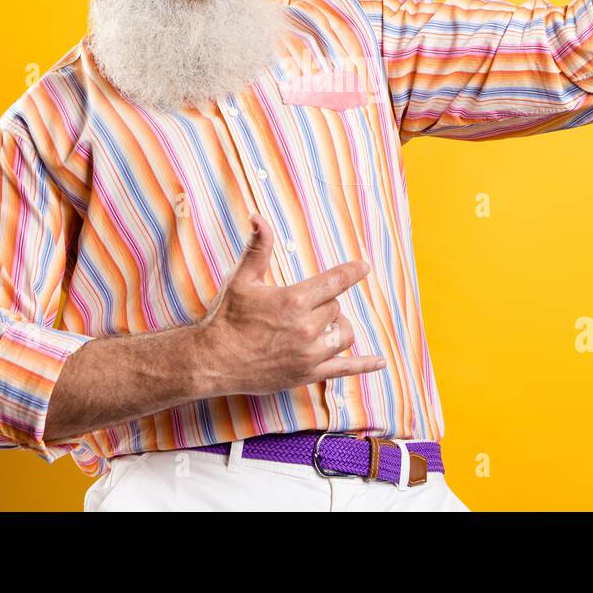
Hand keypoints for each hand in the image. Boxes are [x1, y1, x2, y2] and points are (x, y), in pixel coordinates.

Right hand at [194, 213, 386, 396]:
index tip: (363, 267)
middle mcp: (306, 327)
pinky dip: (365, 366)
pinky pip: (345, 369)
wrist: (212, 360)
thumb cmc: (227, 317)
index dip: (352, 272)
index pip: (335, 282)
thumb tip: (259, 218)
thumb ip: (258, 248)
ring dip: (337, 326)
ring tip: (323, 325)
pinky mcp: (308, 374)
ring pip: (343, 333)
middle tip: (303, 307)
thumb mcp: (242, 279)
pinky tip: (380, 362)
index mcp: (294, 300)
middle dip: (324, 304)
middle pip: (335, 308)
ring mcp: (309, 354)